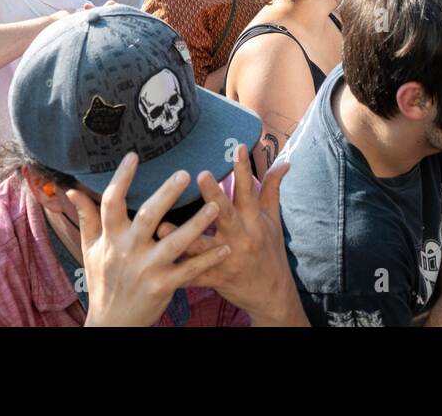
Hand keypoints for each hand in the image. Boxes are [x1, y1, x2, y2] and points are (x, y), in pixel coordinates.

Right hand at [68, 152, 228, 326]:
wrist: (112, 322)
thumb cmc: (102, 281)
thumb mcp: (90, 249)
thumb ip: (86, 217)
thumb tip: (71, 190)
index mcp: (111, 238)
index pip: (112, 202)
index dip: (121, 178)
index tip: (133, 155)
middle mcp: (128, 251)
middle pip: (148, 217)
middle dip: (167, 195)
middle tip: (185, 173)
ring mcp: (147, 269)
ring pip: (175, 243)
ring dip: (197, 224)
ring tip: (216, 206)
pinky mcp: (163, 286)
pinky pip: (189, 271)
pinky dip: (208, 260)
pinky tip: (225, 247)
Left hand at [157, 145, 304, 325]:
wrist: (271, 294)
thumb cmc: (269, 251)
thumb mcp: (273, 220)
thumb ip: (272, 189)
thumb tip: (284, 162)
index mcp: (254, 221)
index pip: (249, 191)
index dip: (244, 169)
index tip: (237, 148)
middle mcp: (241, 238)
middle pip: (226, 214)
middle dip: (213, 195)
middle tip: (200, 174)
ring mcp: (227, 260)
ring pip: (202, 247)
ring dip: (182, 236)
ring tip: (162, 224)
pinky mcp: (215, 278)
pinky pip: (194, 274)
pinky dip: (177, 270)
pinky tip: (157, 262)